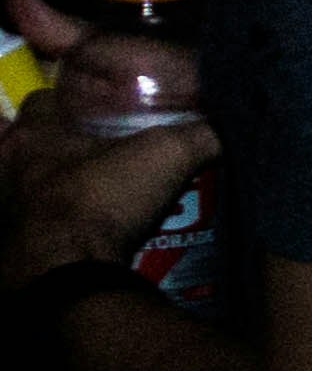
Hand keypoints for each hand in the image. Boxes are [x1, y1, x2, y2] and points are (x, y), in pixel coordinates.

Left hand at [1, 0, 213, 287]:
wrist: (66, 270)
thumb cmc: (102, 197)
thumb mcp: (166, 155)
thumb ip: (199, 135)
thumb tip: (230, 126)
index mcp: (34, 133)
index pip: (42, 100)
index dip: (73, 103)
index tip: (102, 112)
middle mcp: (11, 165)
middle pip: (37, 145)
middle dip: (66, 148)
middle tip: (105, 156)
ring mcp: (9, 206)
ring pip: (36, 186)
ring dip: (60, 187)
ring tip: (101, 195)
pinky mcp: (16, 243)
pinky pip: (39, 224)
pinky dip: (61, 225)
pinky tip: (93, 230)